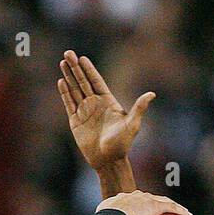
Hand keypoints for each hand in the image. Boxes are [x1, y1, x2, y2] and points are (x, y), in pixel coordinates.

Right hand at [58, 50, 153, 168]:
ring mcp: (84, 112)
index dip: (89, 70)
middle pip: (83, 82)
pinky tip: (61, 81)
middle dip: (75, 68)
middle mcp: (95, 104)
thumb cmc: (122, 144)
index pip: (96, 81)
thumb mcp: (132, 124)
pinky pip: (69, 104)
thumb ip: (139, 108)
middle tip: (68, 53)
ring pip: (75, 90)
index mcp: (108, 102)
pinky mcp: (75, 122)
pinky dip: (65, 93)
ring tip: (63, 62)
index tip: (82, 58)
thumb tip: (152, 94)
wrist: (108, 161)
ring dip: (69, 76)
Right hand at [97, 190, 191, 214]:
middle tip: (164, 210)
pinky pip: (172, 207)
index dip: (141, 204)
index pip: (134, 200)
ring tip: (182, 213)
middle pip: (150, 198)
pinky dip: (181, 211)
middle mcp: (134, 197)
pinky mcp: (154, 206)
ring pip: (163, 201)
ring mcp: (144, 200)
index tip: (144, 211)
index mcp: (121, 200)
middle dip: (158, 203)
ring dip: (173, 207)